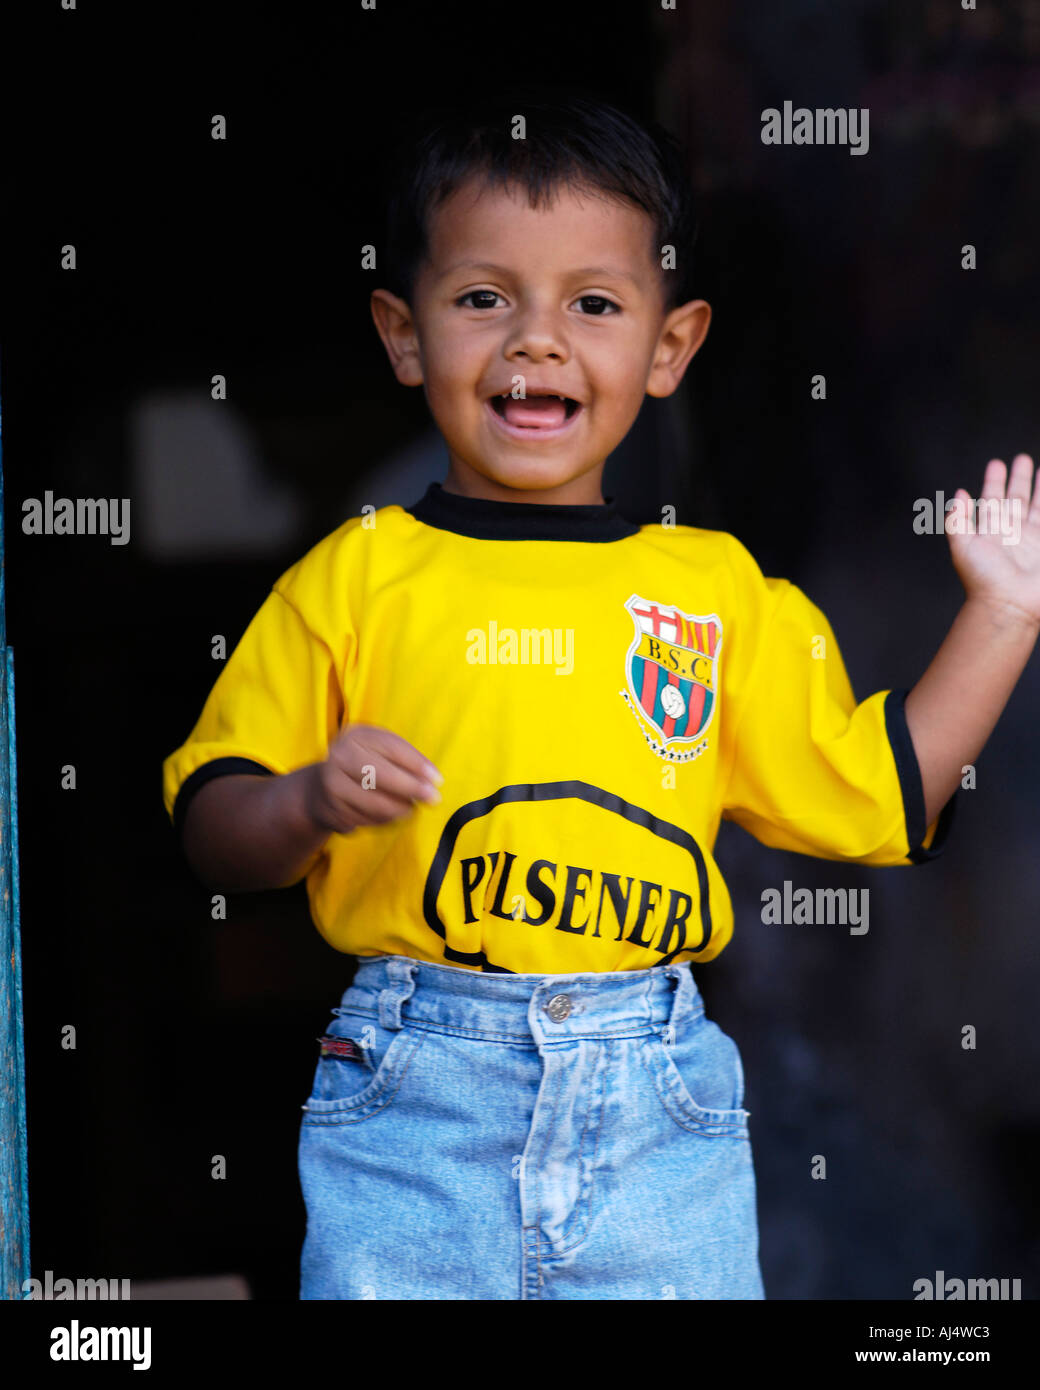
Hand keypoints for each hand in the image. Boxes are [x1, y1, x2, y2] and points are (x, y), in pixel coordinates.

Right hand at [303, 723, 442, 833]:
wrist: (320, 788)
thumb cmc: (365, 765)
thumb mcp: (381, 752)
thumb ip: (406, 760)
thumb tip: (433, 780)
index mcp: (356, 735)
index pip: (391, 747)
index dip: (416, 764)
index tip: (438, 780)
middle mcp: (340, 756)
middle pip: (380, 774)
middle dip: (410, 788)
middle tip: (433, 799)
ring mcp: (332, 783)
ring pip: (374, 801)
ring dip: (399, 809)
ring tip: (410, 809)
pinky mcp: (331, 809)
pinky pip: (366, 819)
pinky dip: (383, 820)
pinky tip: (389, 816)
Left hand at [945, 454, 1039, 629]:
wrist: (1010, 604)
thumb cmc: (983, 579)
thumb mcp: (961, 547)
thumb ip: (957, 520)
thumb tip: (958, 495)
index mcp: (989, 530)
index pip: (992, 499)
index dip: (993, 481)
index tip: (996, 464)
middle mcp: (1011, 532)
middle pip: (1016, 498)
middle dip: (1018, 479)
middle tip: (1021, 459)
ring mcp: (1031, 538)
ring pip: (1036, 505)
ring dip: (1037, 487)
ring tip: (1038, 468)